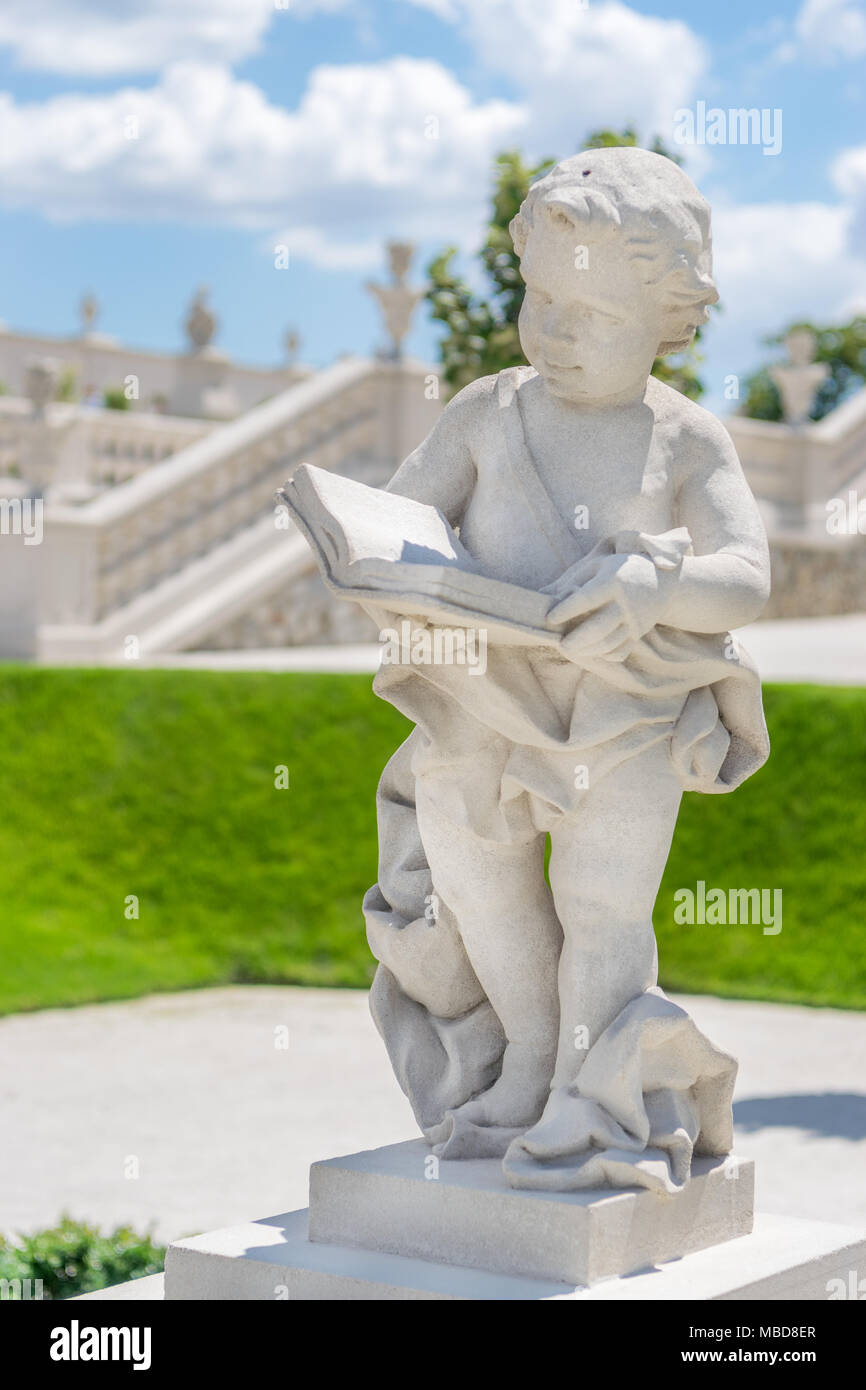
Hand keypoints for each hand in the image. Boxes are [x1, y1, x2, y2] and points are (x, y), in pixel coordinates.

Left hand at [547, 552, 671, 660]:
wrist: (661, 579)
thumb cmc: (618, 570)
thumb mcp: (596, 566)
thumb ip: (570, 581)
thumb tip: (539, 596)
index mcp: (613, 581)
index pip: (587, 598)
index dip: (567, 609)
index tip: (550, 618)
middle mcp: (626, 602)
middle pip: (599, 627)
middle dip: (577, 640)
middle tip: (560, 645)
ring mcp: (635, 620)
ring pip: (610, 642)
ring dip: (588, 650)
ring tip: (571, 649)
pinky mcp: (639, 633)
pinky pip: (621, 651)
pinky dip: (605, 655)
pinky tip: (592, 651)